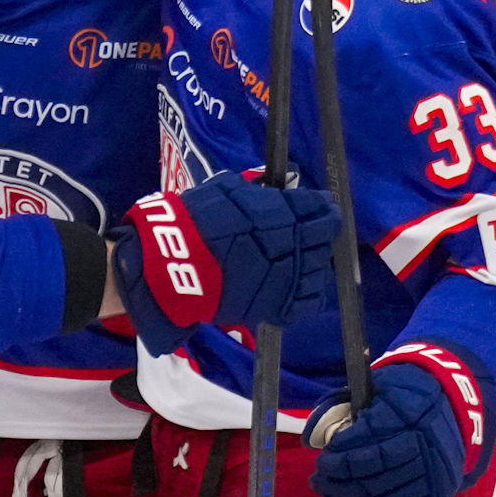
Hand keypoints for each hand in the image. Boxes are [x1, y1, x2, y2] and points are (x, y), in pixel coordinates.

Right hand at [121, 174, 342, 333]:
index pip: (317, 207)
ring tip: (303, 258)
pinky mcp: (278, 305)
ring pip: (319, 268)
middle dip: (320, 231)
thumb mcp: (224, 190)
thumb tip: (276, 190)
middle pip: (322, 237)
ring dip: (315, 260)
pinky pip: (309, 301)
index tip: (321, 206)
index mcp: (280, 213)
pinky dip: (309, 292)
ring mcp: (288, 278)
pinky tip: (300, 285)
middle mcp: (291, 244)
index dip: (321, 206)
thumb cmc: (193, 222)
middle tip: (315, 229)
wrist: (173, 265)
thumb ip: (256, 193)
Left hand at [312, 348, 483, 496]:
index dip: (343, 459)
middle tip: (318, 482)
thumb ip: (344, 408)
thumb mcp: (379, 388)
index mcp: (411, 416)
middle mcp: (425, 448)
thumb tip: (314, 438)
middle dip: (340, 483)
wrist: (455, 409)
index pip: (371, 445)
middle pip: (375, 475)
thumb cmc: (408, 396)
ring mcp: (433, 477)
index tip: (323, 463)